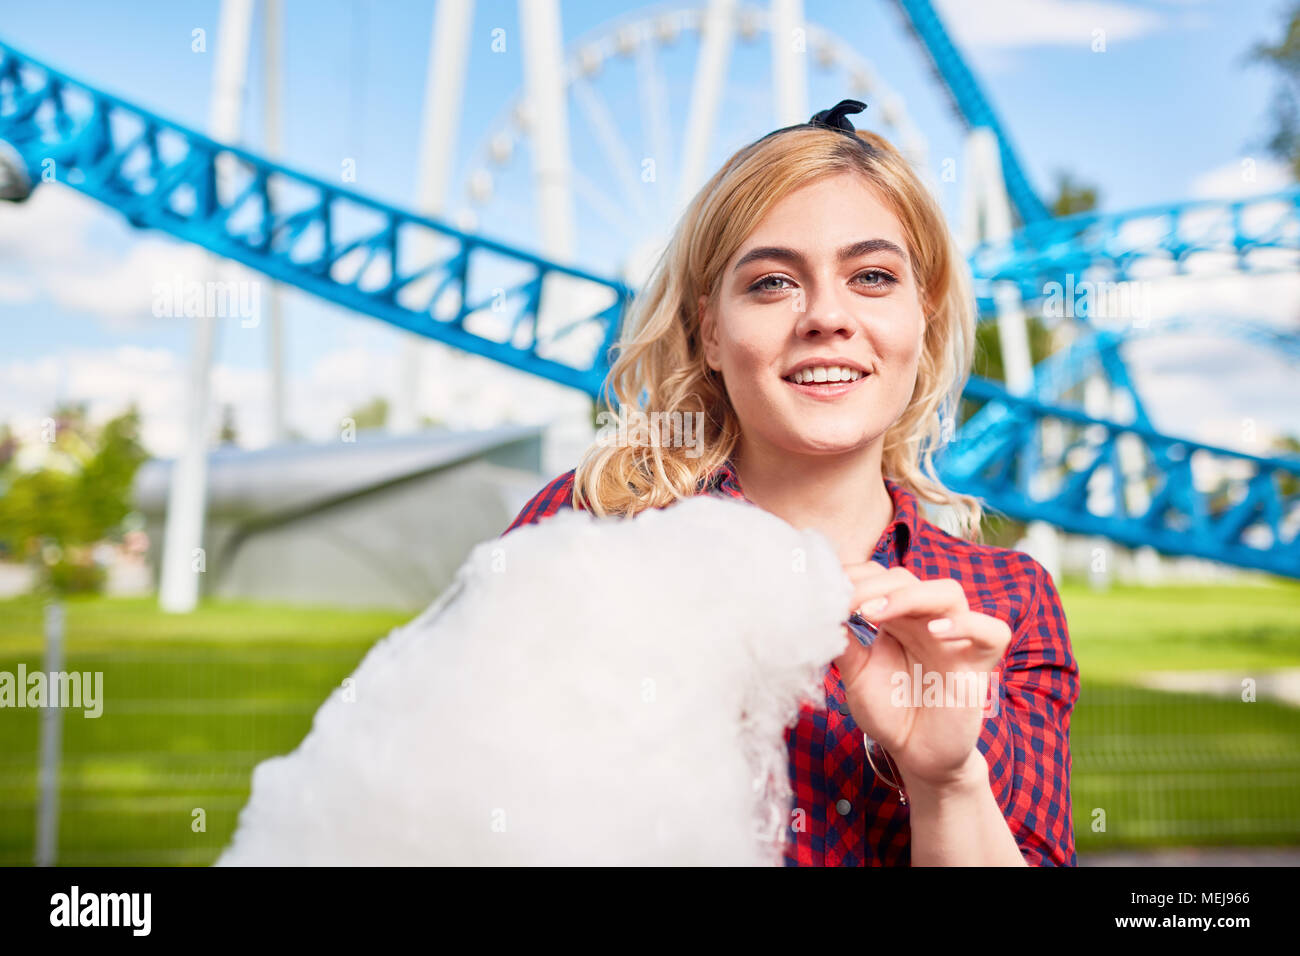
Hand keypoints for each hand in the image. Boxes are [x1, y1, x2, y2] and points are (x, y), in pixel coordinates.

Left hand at [835, 560, 1012, 790]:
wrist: (916, 754)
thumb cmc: (889, 711)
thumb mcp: (857, 674)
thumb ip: (843, 643)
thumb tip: (819, 609)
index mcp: (896, 617)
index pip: (880, 576)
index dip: (855, 577)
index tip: (828, 590)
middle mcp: (926, 619)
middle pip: (907, 578)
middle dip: (873, 586)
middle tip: (848, 604)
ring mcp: (956, 637)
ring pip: (948, 592)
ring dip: (910, 596)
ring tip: (877, 614)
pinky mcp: (980, 662)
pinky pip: (991, 631)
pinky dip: (967, 625)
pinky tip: (935, 632)